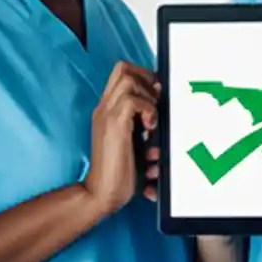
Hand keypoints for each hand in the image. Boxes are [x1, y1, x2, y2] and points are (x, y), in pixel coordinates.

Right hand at [83, 62, 158, 215]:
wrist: (101, 193)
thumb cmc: (118, 173)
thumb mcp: (134, 144)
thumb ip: (143, 125)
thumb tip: (160, 112)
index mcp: (108, 111)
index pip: (121, 74)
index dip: (143, 77)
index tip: (157, 94)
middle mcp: (104, 108)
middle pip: (123, 68)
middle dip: (146, 78)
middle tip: (156, 100)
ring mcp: (107, 115)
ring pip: (128, 79)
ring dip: (147, 95)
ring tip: (152, 118)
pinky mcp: (113, 125)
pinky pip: (132, 100)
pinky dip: (147, 110)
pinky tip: (150, 128)